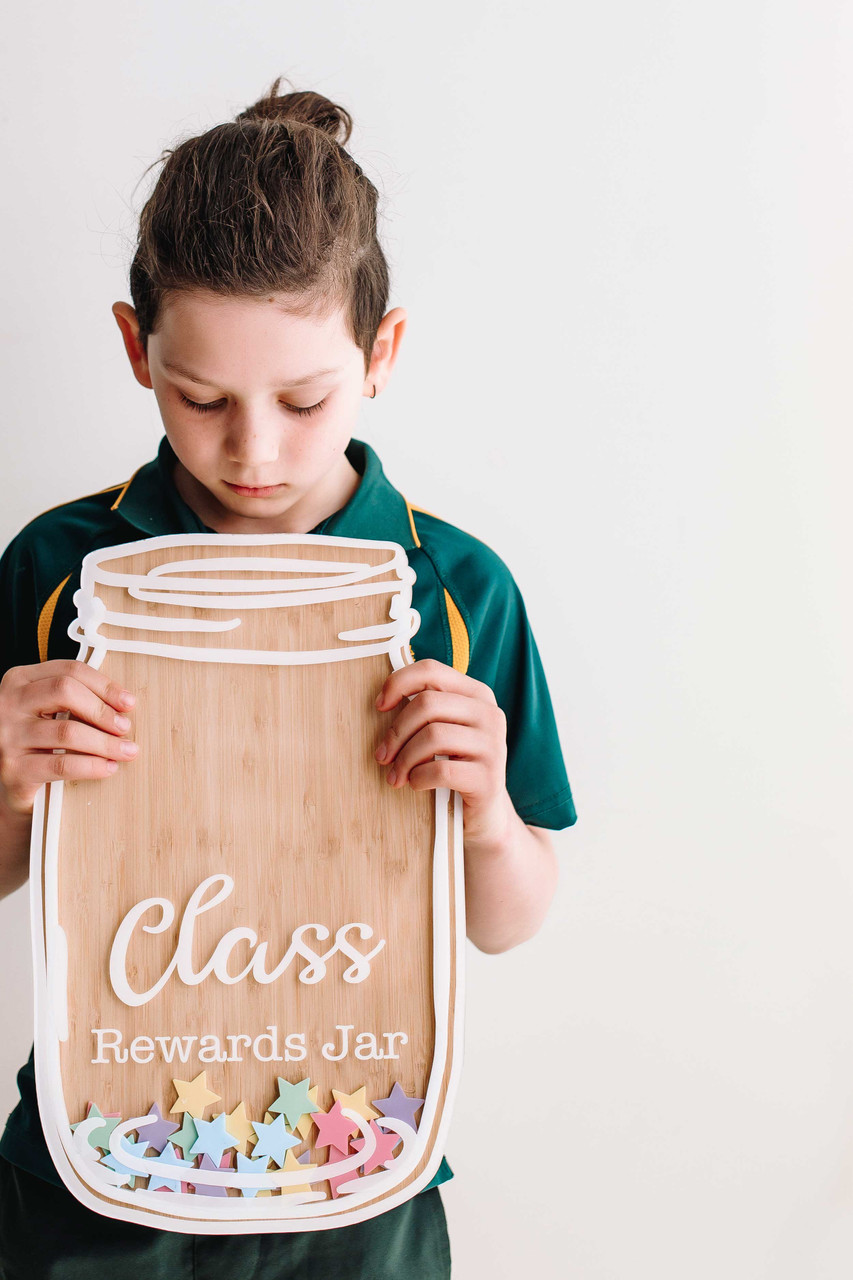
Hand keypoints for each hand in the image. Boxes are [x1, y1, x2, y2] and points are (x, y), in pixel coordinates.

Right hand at [0, 660, 138, 815]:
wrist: (8, 782)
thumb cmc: (34, 742)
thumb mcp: (46, 711)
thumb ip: (74, 699)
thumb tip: (121, 704)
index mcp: (20, 680)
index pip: (69, 671)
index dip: (104, 685)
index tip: (127, 702)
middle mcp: (9, 703)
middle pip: (66, 692)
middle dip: (103, 710)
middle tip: (124, 727)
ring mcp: (8, 736)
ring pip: (67, 731)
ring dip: (105, 742)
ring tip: (125, 750)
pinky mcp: (14, 768)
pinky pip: (62, 764)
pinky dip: (91, 766)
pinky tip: (107, 767)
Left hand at [374, 658, 512, 844]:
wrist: (485, 814)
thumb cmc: (455, 766)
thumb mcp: (445, 731)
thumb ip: (426, 709)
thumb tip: (383, 699)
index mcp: (477, 694)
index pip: (432, 670)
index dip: (398, 683)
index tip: (379, 706)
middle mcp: (490, 714)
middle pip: (428, 704)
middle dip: (396, 731)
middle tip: (382, 755)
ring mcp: (494, 746)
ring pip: (433, 736)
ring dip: (404, 759)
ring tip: (395, 776)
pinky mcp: (489, 778)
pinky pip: (442, 770)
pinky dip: (419, 778)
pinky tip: (415, 784)